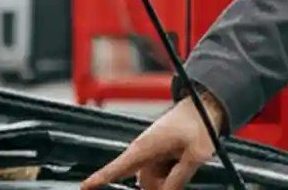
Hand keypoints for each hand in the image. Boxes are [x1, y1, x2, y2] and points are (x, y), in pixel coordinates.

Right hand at [81, 92, 226, 189]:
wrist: (203, 107)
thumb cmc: (197, 122)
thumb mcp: (195, 154)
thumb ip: (179, 177)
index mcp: (146, 146)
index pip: (118, 167)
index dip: (100, 178)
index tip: (84, 187)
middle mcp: (143, 152)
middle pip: (147, 185)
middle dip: (164, 184)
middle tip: (183, 164)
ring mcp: (149, 156)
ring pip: (155, 183)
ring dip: (170, 178)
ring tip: (185, 156)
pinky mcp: (156, 158)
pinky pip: (162, 176)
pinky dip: (172, 173)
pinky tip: (182, 158)